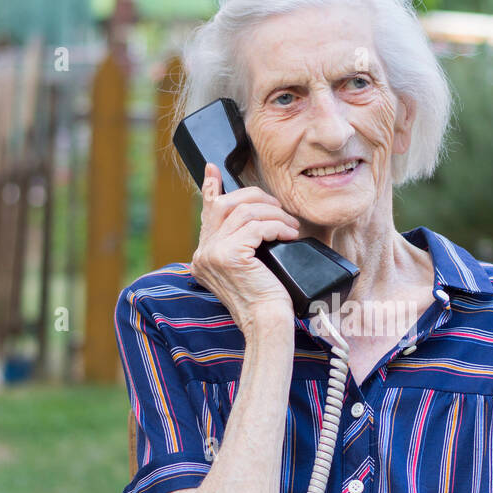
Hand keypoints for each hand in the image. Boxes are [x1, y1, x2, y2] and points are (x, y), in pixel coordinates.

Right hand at [190, 162, 299, 334]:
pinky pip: (257, 226)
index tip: (214, 168)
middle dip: (256, 198)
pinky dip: (277, 226)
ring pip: (244, 212)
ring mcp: (212, 255)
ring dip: (273, 214)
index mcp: (203, 257)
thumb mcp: (250, 267)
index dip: (211, 187)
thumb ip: (243, 244)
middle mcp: (202, 254)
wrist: (267, 323)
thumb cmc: (266, 299)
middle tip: (278, 209)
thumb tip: (256, 215)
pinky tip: (290, 234)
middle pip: (226, 204)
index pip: (206, 213)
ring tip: (290, 226)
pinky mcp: (229, 256)